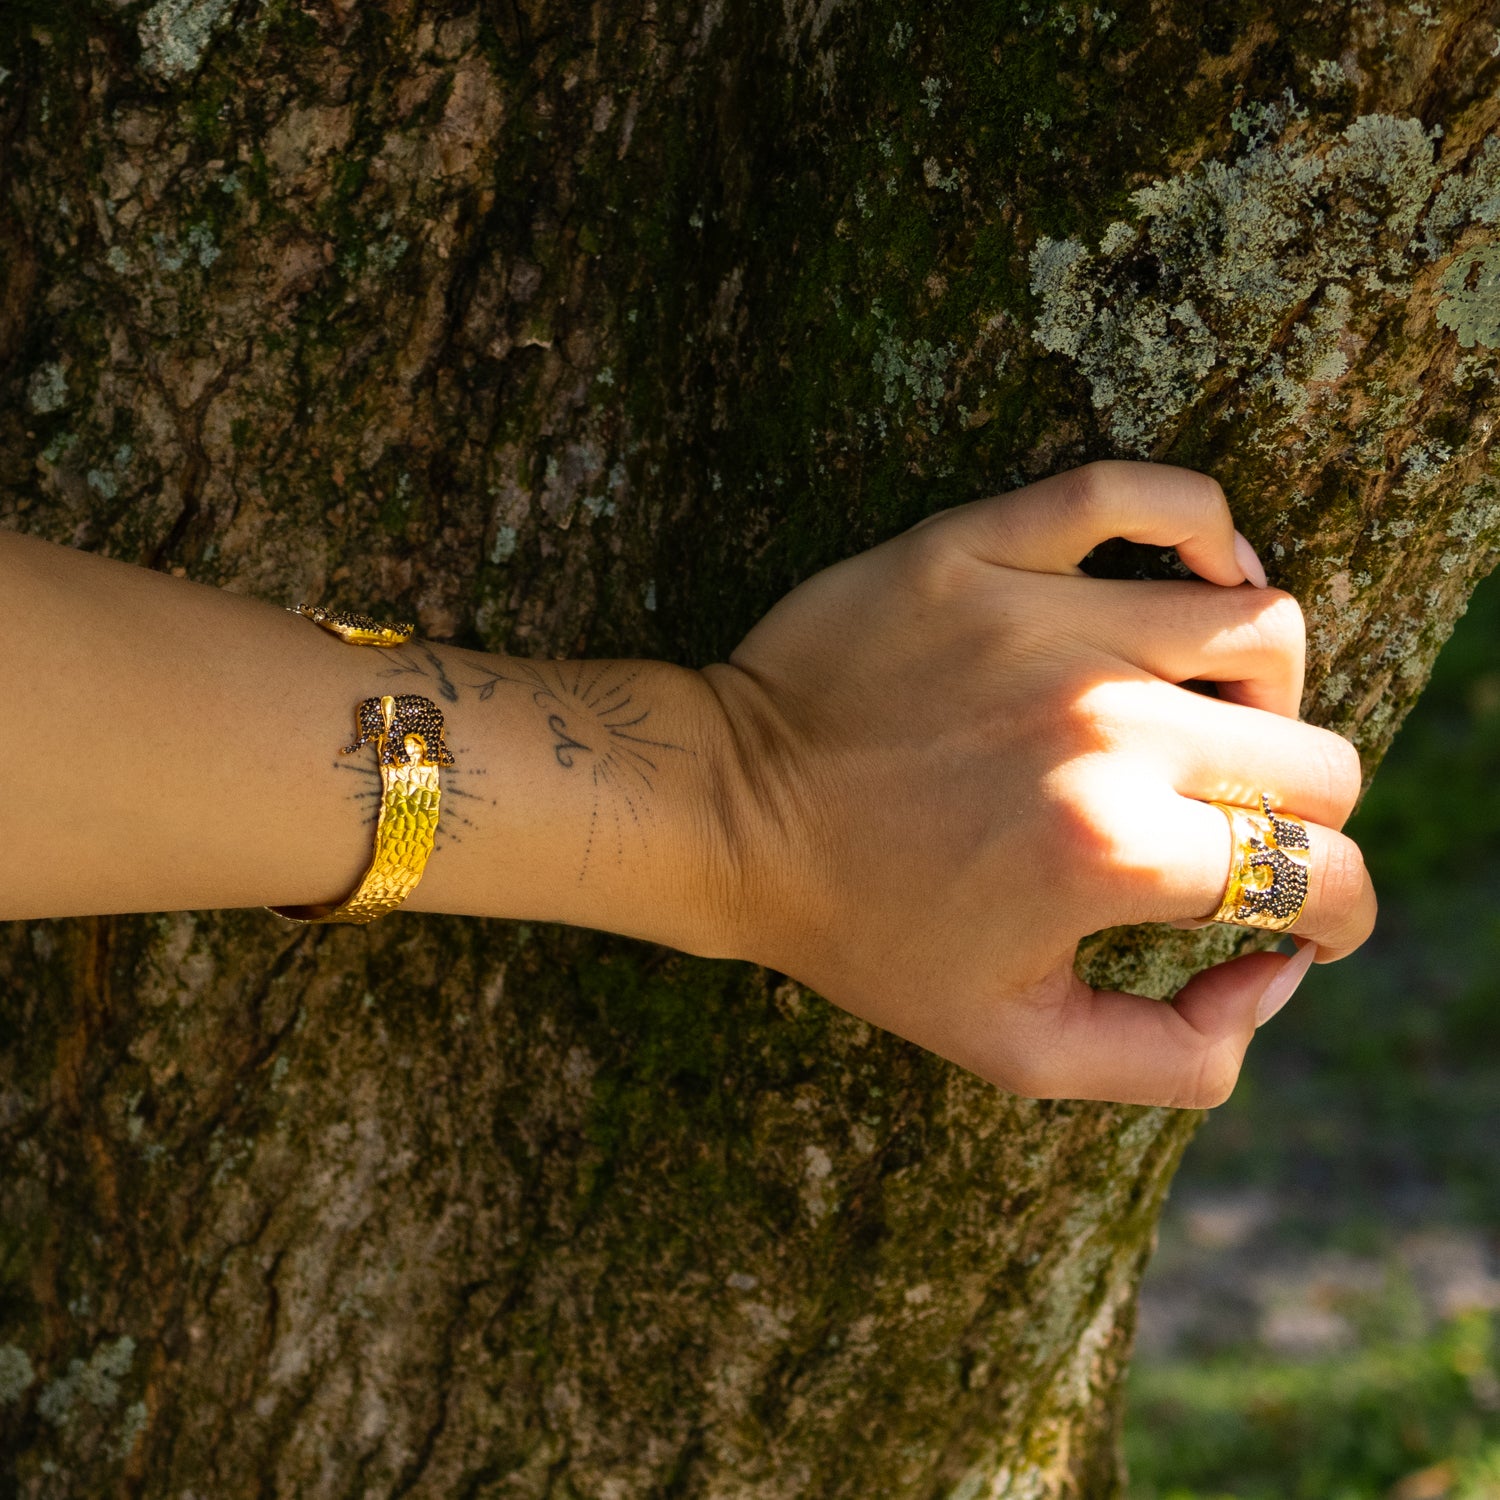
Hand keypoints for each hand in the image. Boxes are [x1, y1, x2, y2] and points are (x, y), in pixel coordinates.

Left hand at [701, 461, 1375, 1106]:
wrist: (727, 816)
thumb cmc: (863, 932)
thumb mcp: (1013, 1048)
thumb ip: (1173, 1057)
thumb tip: (1272, 978)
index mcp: (1113, 853)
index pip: (1320, 875)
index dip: (1331, 916)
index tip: (1290, 915)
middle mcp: (1101, 728)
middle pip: (1313, 758)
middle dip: (1301, 816)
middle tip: (1229, 828)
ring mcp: (1043, 623)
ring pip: (1260, 627)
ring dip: (1265, 689)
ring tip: (1210, 718)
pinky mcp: (981, 552)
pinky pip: (1138, 495)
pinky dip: (1200, 527)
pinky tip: (1192, 580)